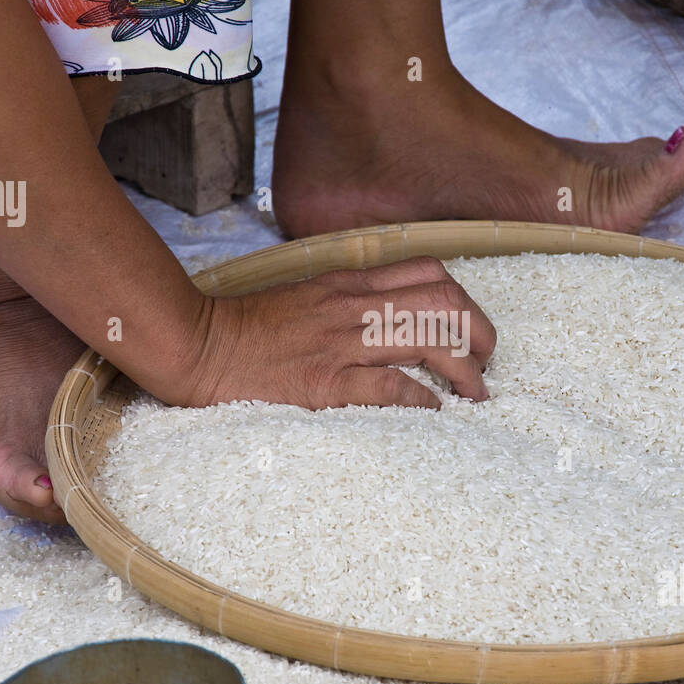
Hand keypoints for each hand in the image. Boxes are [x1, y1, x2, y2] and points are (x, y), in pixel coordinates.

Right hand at [185, 256, 496, 409]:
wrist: (196, 343)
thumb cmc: (247, 329)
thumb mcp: (304, 297)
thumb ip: (344, 302)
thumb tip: (387, 319)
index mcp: (347, 283)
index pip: (427, 271)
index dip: (464, 299)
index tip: (472, 329)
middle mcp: (352, 306)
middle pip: (443, 301)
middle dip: (479, 332)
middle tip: (487, 363)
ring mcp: (341, 342)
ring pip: (428, 338)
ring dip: (464, 370)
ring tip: (476, 394)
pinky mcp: (326, 382)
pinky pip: (393, 387)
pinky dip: (424, 400)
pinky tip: (434, 412)